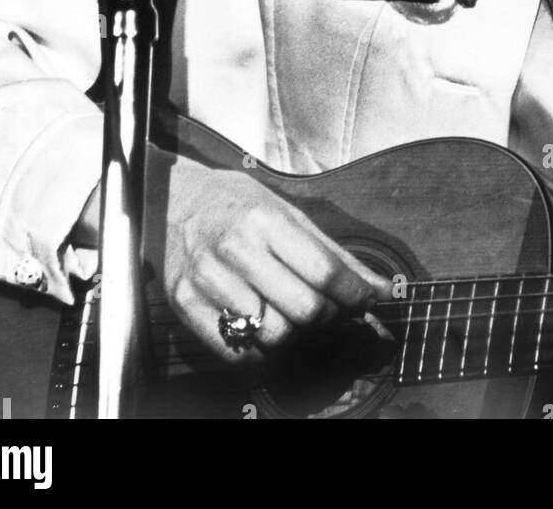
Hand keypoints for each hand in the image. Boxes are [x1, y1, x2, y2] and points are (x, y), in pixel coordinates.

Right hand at [149, 152, 391, 364]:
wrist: (174, 200)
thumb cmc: (238, 205)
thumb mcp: (287, 213)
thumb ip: (333, 254)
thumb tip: (378, 289)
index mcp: (265, 220)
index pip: (325, 272)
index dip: (355, 295)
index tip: (367, 301)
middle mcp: (235, 249)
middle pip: (304, 310)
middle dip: (329, 318)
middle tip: (330, 311)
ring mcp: (207, 279)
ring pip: (275, 336)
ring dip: (297, 336)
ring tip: (295, 317)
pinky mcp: (185, 304)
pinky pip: (238, 352)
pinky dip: (262, 352)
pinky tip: (265, 330)